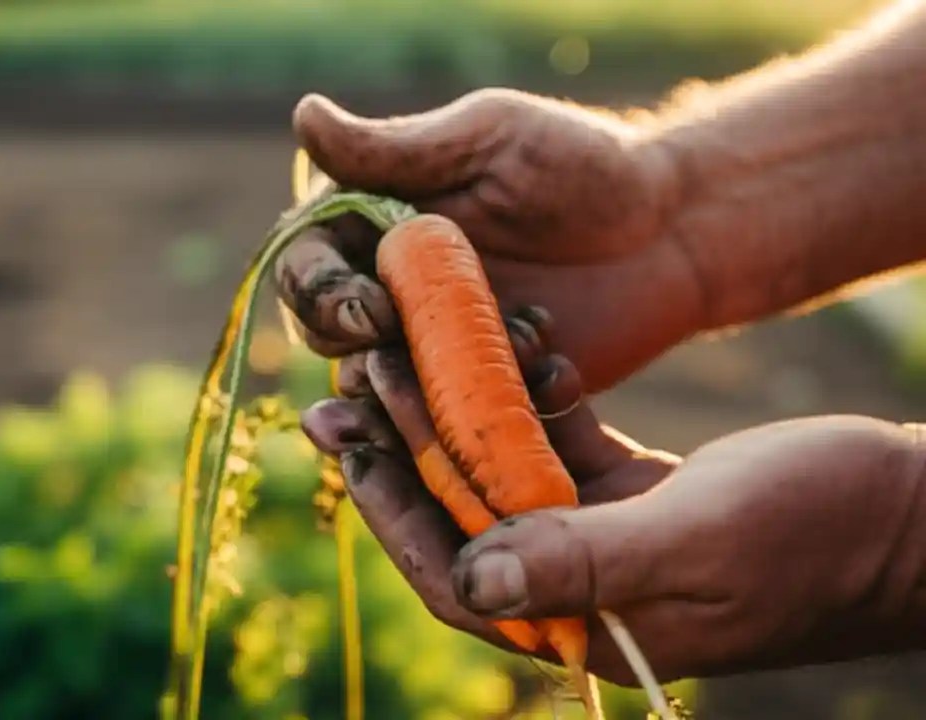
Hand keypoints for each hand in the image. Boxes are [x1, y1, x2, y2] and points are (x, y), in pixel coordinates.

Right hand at [276, 90, 702, 391]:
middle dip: (354, 355)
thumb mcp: (489, 141)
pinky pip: (452, 430)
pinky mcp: (478, 402)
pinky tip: (545, 390)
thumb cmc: (580, 165)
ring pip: (382, 397)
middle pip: (328, 341)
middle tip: (399, 358)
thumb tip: (304, 115)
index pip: (307, 268)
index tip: (371, 309)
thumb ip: (397, 148)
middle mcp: (388, 294)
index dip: (321, 295)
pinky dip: (479, 421)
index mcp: (371, 228)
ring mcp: (432, 352)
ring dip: (405, 402)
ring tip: (448, 406)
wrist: (673, 232)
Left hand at [302, 309, 675, 660]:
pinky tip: (528, 344)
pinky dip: (542, 396)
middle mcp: (590, 590)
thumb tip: (473, 582)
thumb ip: (587, 561)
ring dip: (468, 409)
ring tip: (418, 343)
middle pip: (472, 519)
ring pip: (511, 471)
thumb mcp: (700, 541)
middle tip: (363, 374)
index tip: (353, 448)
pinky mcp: (643, 492)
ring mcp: (615, 538)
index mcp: (594, 628)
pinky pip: (565, 442)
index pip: (463, 583)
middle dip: (414, 446)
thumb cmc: (824, 532)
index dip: (399, 516)